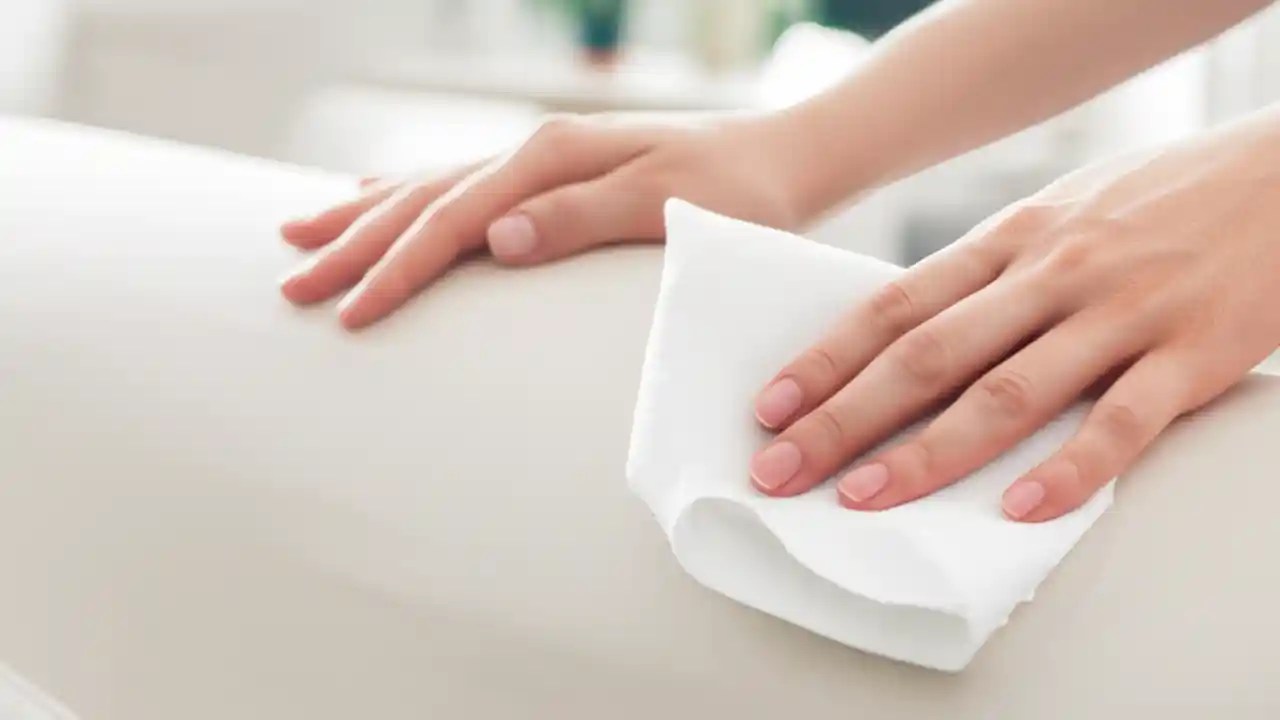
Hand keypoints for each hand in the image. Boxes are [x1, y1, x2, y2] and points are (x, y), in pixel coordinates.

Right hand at [279, 114, 802, 328]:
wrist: (784, 157)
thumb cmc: (740, 192)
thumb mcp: (672, 208)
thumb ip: (582, 219)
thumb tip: (493, 239)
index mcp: (553, 160)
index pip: (451, 220)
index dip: (395, 269)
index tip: (346, 314)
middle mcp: (534, 152)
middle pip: (421, 200)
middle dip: (353, 246)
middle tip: (289, 287)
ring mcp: (539, 159)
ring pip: (429, 186)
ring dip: (364, 215)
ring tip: (301, 233)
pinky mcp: (551, 173)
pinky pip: (459, 181)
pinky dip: (409, 193)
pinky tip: (376, 194)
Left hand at [750, 107, 1279, 521]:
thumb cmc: (1153, 202)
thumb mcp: (1055, 217)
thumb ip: (986, 277)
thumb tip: (902, 334)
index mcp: (1009, 242)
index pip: (895, 306)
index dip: (825, 360)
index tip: (768, 409)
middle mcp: (1050, 274)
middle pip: (927, 356)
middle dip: (843, 418)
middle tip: (779, 471)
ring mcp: (1120, 313)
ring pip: (1008, 392)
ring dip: (928, 452)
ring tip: (864, 499)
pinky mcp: (1193, 352)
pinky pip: (1124, 420)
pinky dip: (1072, 469)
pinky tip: (1022, 512)